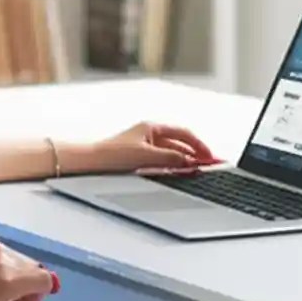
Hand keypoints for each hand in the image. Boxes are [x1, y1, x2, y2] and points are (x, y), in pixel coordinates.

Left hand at [88, 122, 221, 174]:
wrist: (91, 163)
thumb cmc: (113, 154)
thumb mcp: (147, 156)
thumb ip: (170, 158)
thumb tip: (190, 161)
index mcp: (153, 127)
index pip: (184, 133)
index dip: (199, 145)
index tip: (210, 157)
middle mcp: (150, 134)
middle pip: (180, 143)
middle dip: (196, 153)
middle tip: (210, 165)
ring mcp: (146, 146)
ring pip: (173, 152)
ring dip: (187, 160)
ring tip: (199, 170)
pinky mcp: (141, 158)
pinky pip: (164, 160)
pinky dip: (175, 165)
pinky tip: (181, 172)